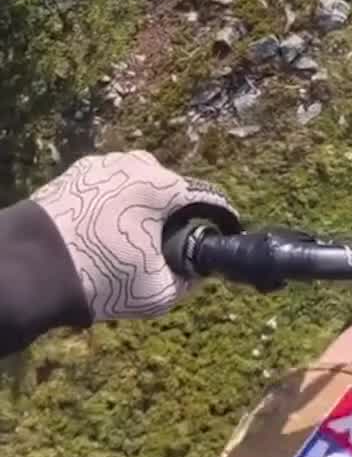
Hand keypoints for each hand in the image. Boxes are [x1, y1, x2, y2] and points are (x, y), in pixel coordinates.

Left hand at [32, 151, 238, 321]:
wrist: (30, 269)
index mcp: (164, 185)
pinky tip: (100, 233)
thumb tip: (195, 272)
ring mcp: (101, 164)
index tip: (217, 237)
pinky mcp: (74, 173)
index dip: (217, 220)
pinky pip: (106, 187)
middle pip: (169, 190)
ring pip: (135, 186)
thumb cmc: (102, 277)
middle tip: (162, 247)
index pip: (208, 198)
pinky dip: (110, 206)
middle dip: (172, 215)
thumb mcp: (157, 293)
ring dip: (139, 208)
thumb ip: (188, 280)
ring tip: (126, 242)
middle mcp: (137, 163)